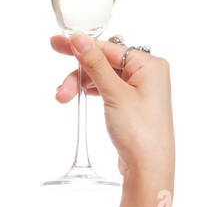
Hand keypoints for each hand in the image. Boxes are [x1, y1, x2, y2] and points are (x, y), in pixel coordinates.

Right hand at [51, 33, 173, 178]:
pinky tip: (77, 98)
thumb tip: (79, 38)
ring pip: (102, 77)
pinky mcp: (132, 104)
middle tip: (60, 86)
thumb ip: (94, 63)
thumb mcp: (114, 93)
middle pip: (104, 63)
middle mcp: (147, 74)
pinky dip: (91, 92)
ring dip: (81, 85)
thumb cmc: (139, 131)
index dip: (81, 46)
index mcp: (150, 65)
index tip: (57, 44)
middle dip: (79, 74)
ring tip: (64, 99)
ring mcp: (140, 90)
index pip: (108, 48)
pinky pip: (107, 89)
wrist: (148, 168)